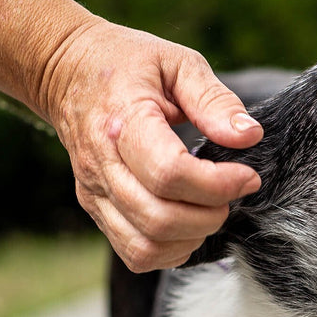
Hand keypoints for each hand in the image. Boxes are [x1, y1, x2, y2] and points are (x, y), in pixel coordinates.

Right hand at [41, 19, 262, 271]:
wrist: (66, 70)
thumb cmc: (129, 63)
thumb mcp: (179, 63)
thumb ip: (215, 99)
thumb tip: (249, 136)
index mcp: (123, 121)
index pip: (169, 173)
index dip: (217, 185)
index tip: (248, 176)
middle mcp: (102, 163)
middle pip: (159, 217)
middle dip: (210, 215)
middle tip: (233, 193)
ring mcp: (94, 191)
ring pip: (145, 245)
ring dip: (191, 237)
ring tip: (211, 209)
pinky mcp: (96, 208)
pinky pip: (134, 253)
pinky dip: (170, 251)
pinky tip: (189, 225)